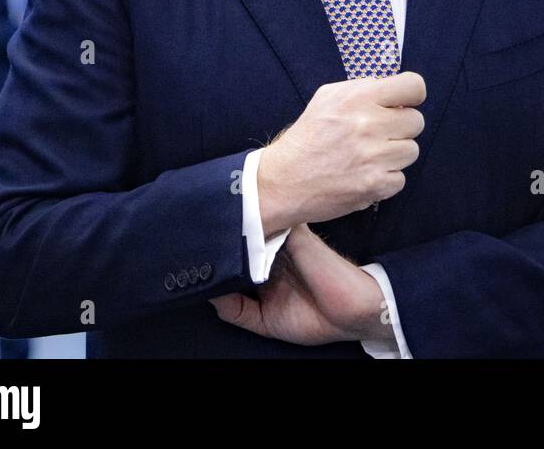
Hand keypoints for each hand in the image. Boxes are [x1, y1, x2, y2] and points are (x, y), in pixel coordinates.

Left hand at [209, 224, 391, 345]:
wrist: (351, 312)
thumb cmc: (316, 319)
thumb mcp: (266, 322)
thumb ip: (238, 310)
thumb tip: (210, 296)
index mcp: (267, 272)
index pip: (238, 257)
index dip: (219, 255)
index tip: (192, 254)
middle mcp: (274, 254)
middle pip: (244, 239)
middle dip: (223, 239)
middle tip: (193, 239)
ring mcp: (285, 242)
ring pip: (255, 227)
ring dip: (236, 228)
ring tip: (207, 230)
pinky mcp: (296, 234)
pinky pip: (272, 221)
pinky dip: (255, 221)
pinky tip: (234, 225)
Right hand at [258, 71, 425, 231]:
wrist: (284, 180)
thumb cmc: (309, 136)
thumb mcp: (329, 97)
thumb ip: (364, 88)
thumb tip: (396, 91)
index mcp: (358, 98)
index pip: (414, 86)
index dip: (411, 96)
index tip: (402, 104)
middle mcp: (368, 124)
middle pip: (416, 121)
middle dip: (400, 128)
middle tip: (378, 135)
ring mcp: (374, 156)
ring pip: (411, 150)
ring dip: (394, 154)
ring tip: (369, 156)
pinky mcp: (375, 184)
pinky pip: (401, 178)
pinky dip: (386, 179)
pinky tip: (365, 174)